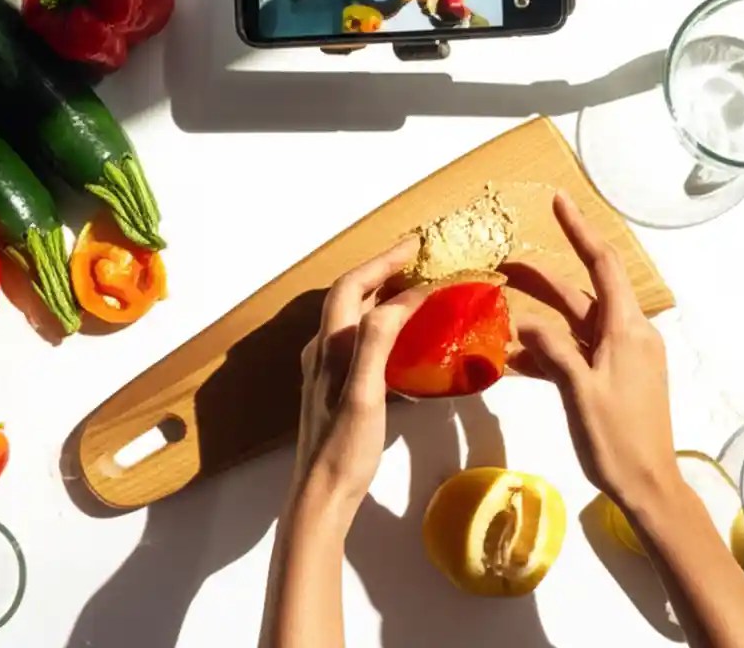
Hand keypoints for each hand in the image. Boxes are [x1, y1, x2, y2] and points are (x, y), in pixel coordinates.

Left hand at [295, 237, 428, 515]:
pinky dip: (385, 325)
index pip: (352, 286)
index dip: (382, 261)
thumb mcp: (365, 394)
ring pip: (355, 318)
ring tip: (419, 290)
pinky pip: (361, 340)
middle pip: (351, 296)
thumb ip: (378, 342)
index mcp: (330, 347)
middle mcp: (323, 351)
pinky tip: (406, 339)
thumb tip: (402, 298)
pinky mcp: (337, 388)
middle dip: (384, 272)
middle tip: (423, 262)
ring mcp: (328, 370)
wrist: (320, 496)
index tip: (417, 247)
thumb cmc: (344, 449)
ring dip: (384, 296)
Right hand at [503, 192, 677, 505]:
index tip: (559, 200)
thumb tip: (526, 322)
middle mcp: (627, 335)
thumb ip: (553, 350)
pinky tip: (513, 361)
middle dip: (543, 280)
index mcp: (627, 329)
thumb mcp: (580, 392)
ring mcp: (621, 358)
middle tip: (504, 265)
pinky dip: (549, 353)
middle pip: (582, 294)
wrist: (648, 485)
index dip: (580, 230)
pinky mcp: (613, 379)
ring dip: (540, 320)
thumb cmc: (618, 439)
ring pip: (575, 326)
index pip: (603, 264)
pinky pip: (576, 354)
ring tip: (499, 311)